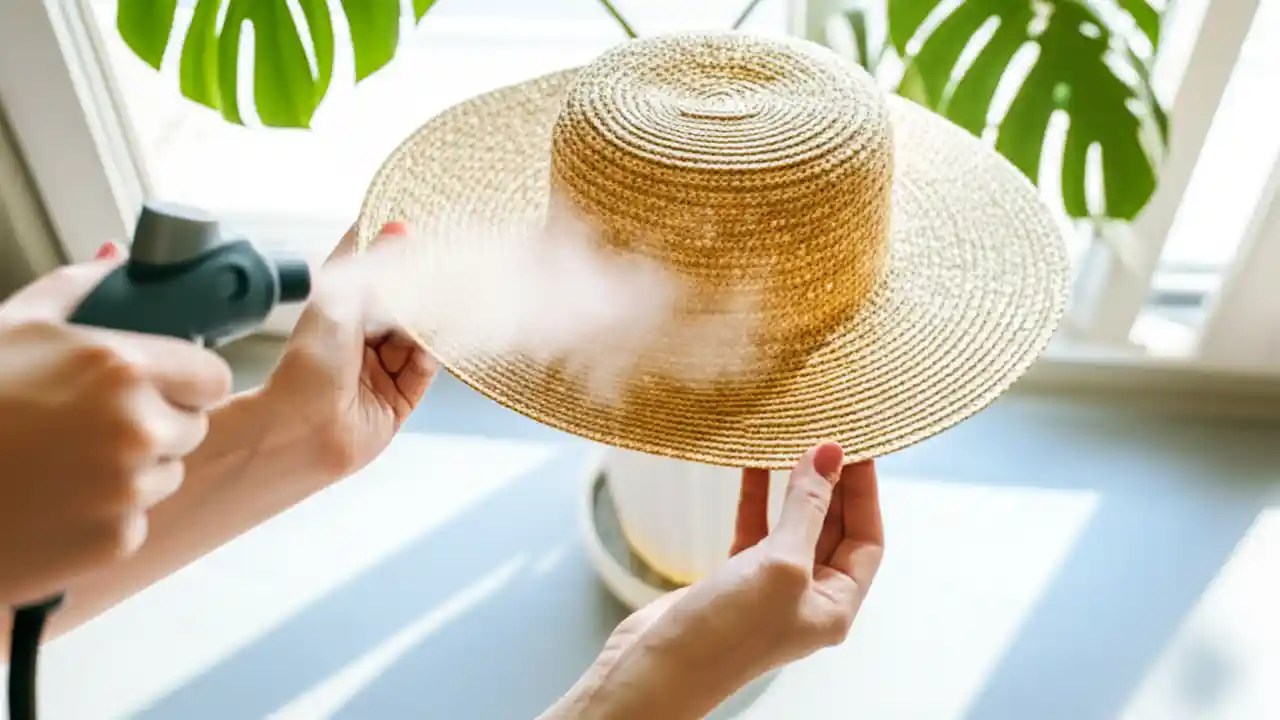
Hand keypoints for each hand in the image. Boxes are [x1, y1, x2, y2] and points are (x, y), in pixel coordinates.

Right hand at [0, 252, 231, 605]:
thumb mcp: (11, 327)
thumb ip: (75, 289)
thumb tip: (116, 258)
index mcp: (122, 369)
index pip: (214, 376)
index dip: (187, 379)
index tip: (160, 383)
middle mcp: (138, 429)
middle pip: (194, 425)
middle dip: (159, 421)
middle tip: (95, 422)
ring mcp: (130, 490)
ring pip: (168, 473)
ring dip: (137, 468)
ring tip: (68, 461)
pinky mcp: (118, 541)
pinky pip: (137, 519)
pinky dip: (108, 514)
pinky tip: (57, 500)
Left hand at [257, 222, 437, 482]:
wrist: (304, 431)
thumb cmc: (309, 366)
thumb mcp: (341, 302)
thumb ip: (373, 264)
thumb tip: (399, 225)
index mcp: (340, 313)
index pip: (376, 276)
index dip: (397, 257)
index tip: (420, 234)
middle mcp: (361, 340)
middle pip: (404, 306)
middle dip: (423, 290)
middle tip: (444, 269)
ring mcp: (382, 369)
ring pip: (420, 335)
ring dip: (430, 322)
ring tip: (441, 306)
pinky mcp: (400, 398)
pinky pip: (427, 368)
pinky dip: (434, 353)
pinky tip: (434, 341)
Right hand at [548, 442, 883, 719]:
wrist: (656, 669)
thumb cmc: (726, 632)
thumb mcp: (780, 565)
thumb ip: (806, 507)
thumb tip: (828, 453)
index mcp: (835, 606)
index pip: (867, 538)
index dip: (864, 491)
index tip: (856, 445)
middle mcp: (808, 597)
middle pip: (833, 528)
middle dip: (831, 483)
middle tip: (824, 434)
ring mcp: (770, 588)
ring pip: (792, 524)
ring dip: (792, 484)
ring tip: (792, 440)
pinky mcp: (732, 579)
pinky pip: (755, 529)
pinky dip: (756, 497)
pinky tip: (751, 464)